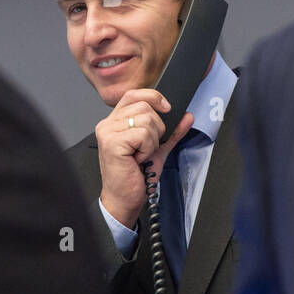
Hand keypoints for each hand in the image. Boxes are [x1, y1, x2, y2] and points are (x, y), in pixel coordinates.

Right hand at [96, 89, 194, 229]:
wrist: (125, 199)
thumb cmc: (136, 176)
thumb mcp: (157, 149)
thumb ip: (171, 132)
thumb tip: (186, 117)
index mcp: (115, 121)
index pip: (134, 94)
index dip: (153, 97)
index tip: (167, 108)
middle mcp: (108, 124)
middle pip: (145, 106)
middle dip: (156, 128)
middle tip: (147, 148)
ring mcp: (108, 132)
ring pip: (146, 120)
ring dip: (152, 141)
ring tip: (142, 155)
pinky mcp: (112, 142)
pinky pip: (143, 134)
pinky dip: (148, 149)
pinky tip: (138, 159)